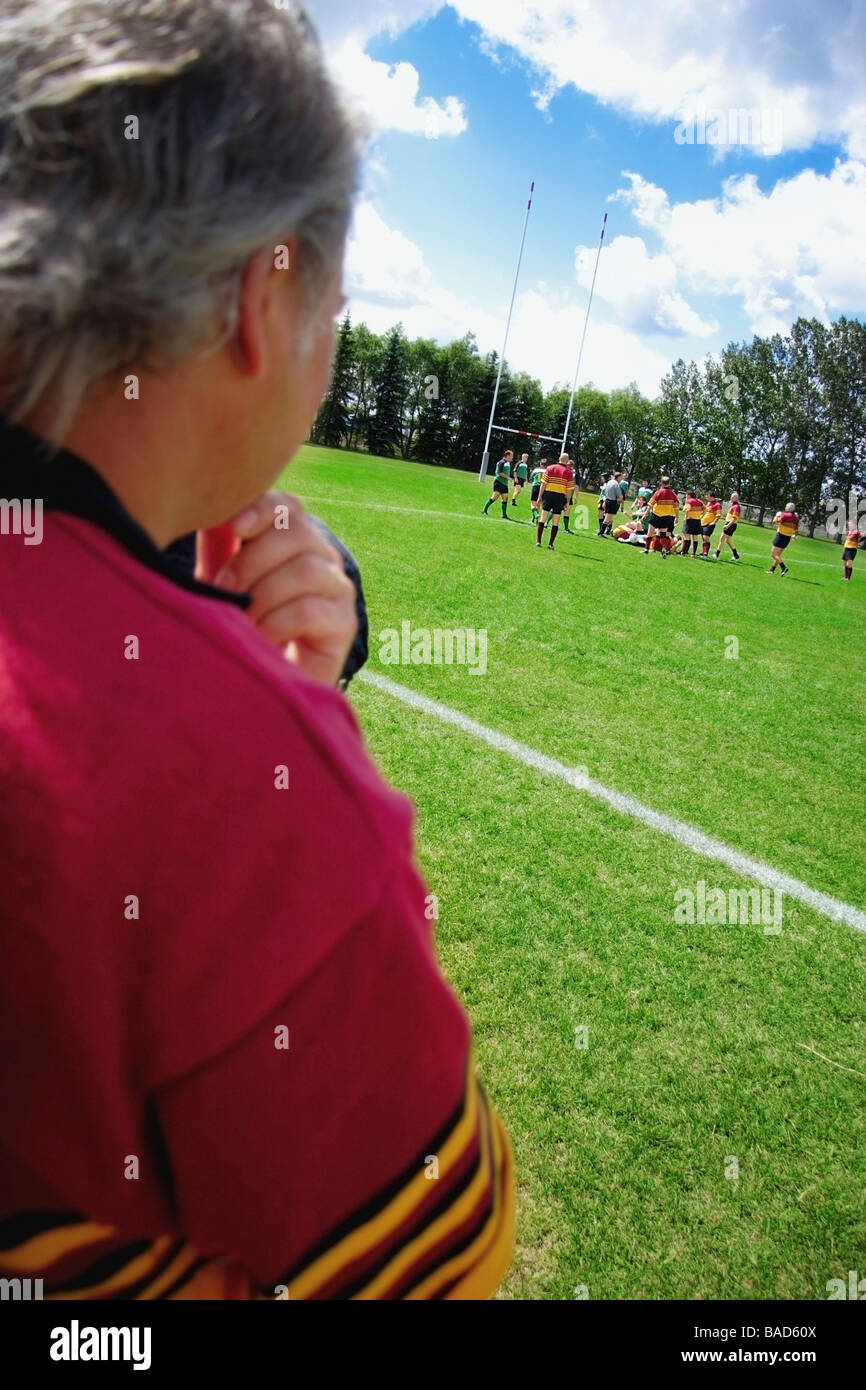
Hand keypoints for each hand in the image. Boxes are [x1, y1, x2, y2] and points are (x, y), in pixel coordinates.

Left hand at [204, 492, 356, 687]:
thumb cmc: (240, 629)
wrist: (264, 687)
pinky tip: (259, 638)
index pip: (288, 506)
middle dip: (251, 560)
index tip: (234, 527)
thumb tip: (207, 509)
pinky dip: (276, 623)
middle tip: (221, 591)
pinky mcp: (344, 624)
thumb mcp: (220, 581)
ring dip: (262, 595)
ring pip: (305, 569)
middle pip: (298, 531)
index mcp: (292, 540)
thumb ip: (218, 543)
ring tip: (240, 619)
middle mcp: (322, 558)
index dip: (263, 508)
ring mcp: (338, 589)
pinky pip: (310, 611)